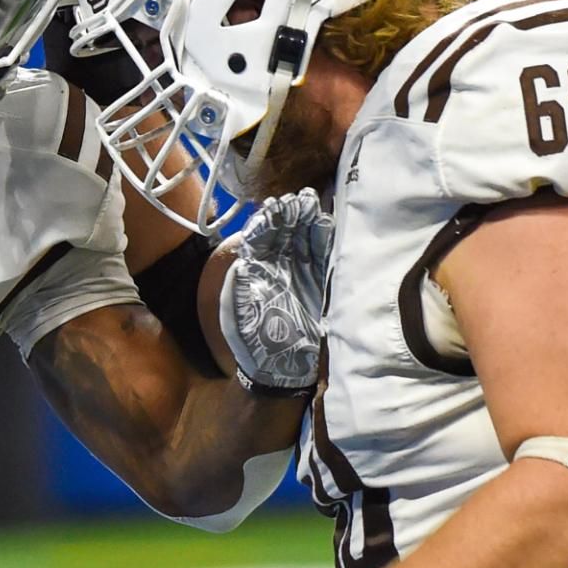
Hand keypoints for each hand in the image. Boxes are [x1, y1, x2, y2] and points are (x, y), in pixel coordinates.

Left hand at [218, 189, 330, 393]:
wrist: (281, 368)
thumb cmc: (253, 341)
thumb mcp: (239, 313)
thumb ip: (239, 285)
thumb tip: (242, 258)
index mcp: (257, 270)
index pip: (262, 237)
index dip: (269, 221)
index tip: (275, 206)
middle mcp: (279, 267)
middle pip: (287, 233)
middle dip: (292, 215)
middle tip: (300, 199)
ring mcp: (301, 273)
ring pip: (306, 240)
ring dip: (309, 222)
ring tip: (313, 204)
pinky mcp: (321, 283)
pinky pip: (325, 257)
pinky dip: (327, 241)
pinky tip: (328, 225)